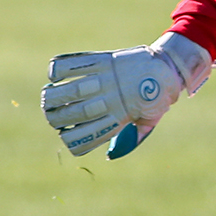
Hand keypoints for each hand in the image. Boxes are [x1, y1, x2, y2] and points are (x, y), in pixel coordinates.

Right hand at [40, 32, 212, 158]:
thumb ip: (133, 136)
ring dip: (52, 96)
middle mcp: (110, 100)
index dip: (69, 138)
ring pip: (69, 91)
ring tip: (48, 97)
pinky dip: (58, 69)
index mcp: (119, 117)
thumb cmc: (157, 95)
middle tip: (51, 114)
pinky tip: (55, 75)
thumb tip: (112, 154)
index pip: (85, 136)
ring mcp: (106, 79)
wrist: (168, 66)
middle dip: (55, 117)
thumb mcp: (150, 119)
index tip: (64, 134)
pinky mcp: (104, 60)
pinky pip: (74, 64)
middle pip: (72, 114)